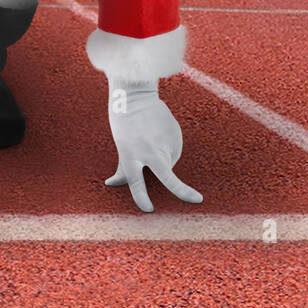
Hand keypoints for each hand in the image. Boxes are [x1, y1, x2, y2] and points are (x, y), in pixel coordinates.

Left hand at [105, 81, 202, 211]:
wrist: (135, 97)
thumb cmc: (124, 125)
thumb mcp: (121, 147)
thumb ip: (122, 169)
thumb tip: (110, 184)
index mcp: (130, 154)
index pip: (135, 181)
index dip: (141, 197)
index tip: (149, 210)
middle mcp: (148, 150)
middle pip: (167, 176)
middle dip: (182, 191)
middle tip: (197, 201)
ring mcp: (164, 141)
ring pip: (170, 162)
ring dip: (164, 158)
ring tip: (151, 138)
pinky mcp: (175, 135)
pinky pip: (174, 150)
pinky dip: (168, 147)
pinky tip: (160, 133)